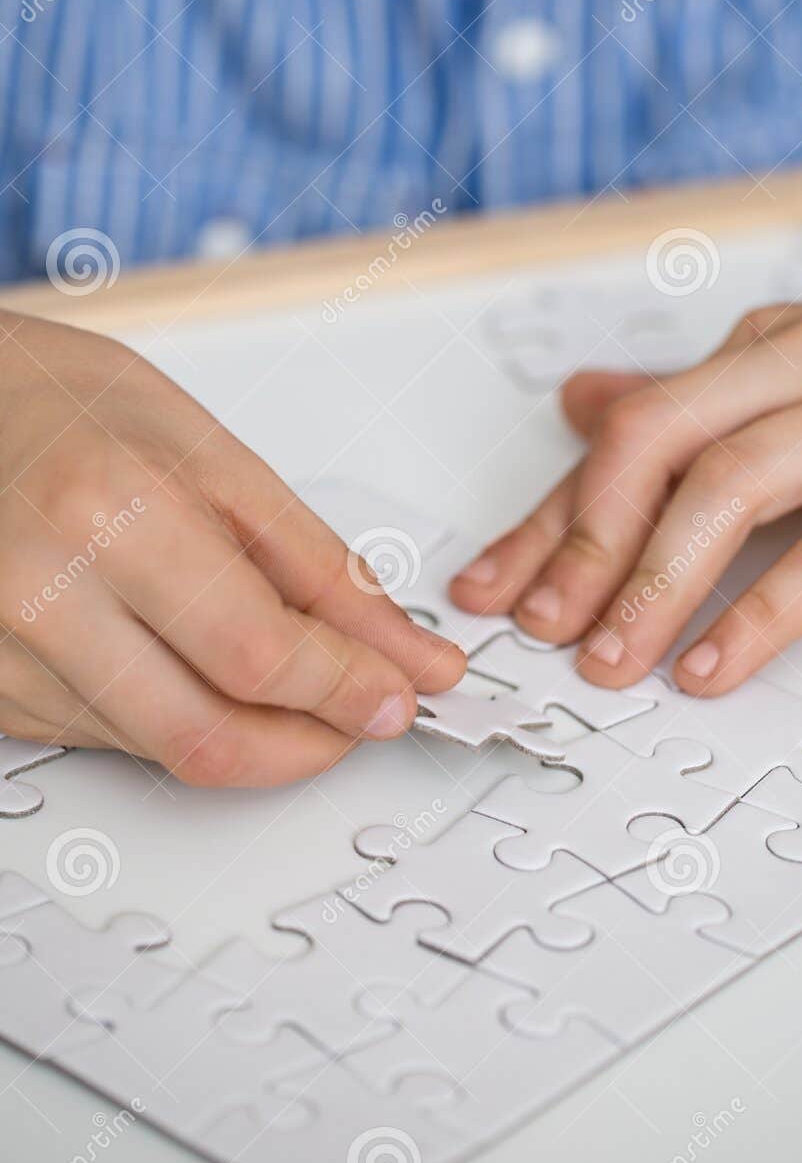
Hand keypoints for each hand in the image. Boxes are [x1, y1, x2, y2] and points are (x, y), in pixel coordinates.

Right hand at [0, 311, 463, 785]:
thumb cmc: (75, 410)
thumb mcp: (217, 460)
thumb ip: (316, 566)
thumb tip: (397, 648)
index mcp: (112, 516)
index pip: (259, 653)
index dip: (348, 689)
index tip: (400, 694)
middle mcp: (43, 595)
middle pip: (212, 735)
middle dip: (314, 742)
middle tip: (362, 712)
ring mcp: (6, 656)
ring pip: (167, 751)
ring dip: (255, 734)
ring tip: (289, 677)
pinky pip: (117, 742)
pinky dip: (184, 717)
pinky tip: (197, 664)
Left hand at [450, 290, 801, 694]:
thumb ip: (695, 400)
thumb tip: (582, 405)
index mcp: (765, 346)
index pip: (627, 432)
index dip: (548, 515)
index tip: (487, 586)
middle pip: (658, 443)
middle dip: (583, 540)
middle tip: (538, 628)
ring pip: (734, 488)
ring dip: (655, 583)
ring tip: (608, 664)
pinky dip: (768, 612)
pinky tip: (717, 666)